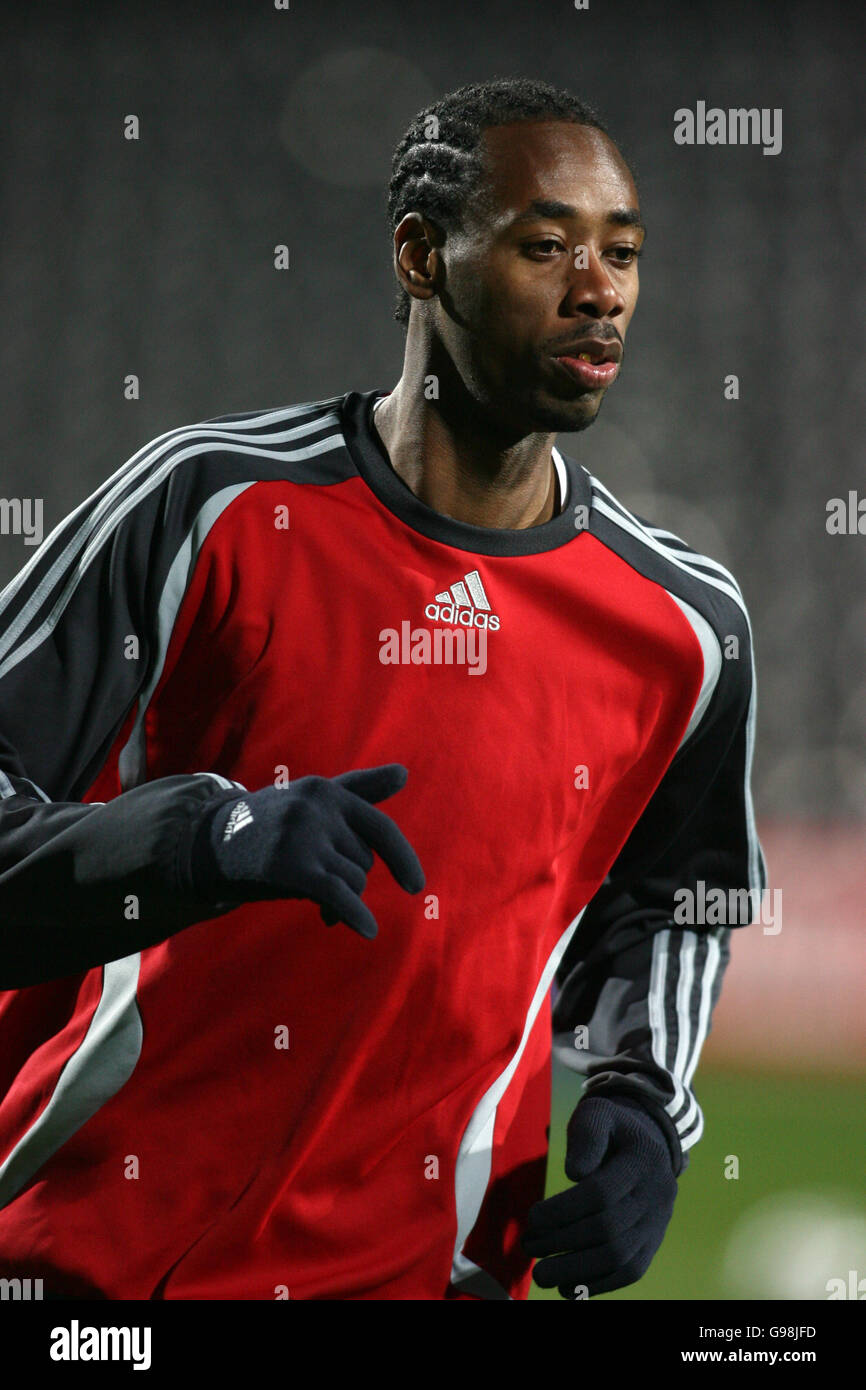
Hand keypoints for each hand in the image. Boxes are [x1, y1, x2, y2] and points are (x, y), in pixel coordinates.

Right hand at [190, 763, 423, 938]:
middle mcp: (316, 807)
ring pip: (352, 881)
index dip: (402, 858)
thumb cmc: (271, 824)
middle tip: (317, 881)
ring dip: (340, 897)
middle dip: (349, 878)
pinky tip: (368, 930)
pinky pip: (338, 895)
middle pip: (364, 861)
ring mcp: (302, 835)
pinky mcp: (289, 865)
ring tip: (309, 891)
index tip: (416, 887)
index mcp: (326, 790)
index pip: (379, 828)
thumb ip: (360, 789)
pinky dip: (355, 915)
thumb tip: (405, 772)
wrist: (209, 844)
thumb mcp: (313, 800)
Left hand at [521, 1094, 677, 1297]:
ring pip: (620, 1258)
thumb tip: (575, 1173)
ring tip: (541, 1274)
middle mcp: (657, 1194)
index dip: (563, 1210)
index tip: (532, 1218)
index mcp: (643, 1159)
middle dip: (562, 1243)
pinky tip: (566, 1289)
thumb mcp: (597, 1114)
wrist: (647, 1142)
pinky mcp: (653, 1244)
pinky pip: (630, 1272)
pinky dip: (597, 1285)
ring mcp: (658, 1223)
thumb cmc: (611, 1128)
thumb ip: (587, 1136)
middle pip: (609, 1230)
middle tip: (528, 1247)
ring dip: (576, 1272)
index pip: (601, 1193)